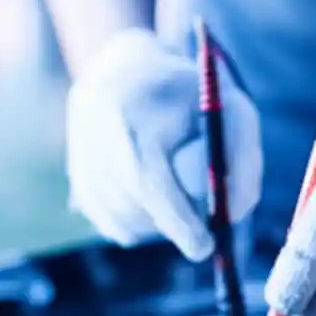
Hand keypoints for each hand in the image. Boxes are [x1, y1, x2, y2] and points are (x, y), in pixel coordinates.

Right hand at [66, 28, 262, 259]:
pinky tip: (148, 200)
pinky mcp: (73, 172)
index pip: (149, 180)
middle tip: (196, 232)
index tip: (203, 247)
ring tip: (174, 200)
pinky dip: (132, 221)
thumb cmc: (189, 93)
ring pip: (118, 216)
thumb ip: (242, 160)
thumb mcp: (230, 110)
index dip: (177, 220)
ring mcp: (79, 155)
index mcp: (133, 112)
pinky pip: (104, 218)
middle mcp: (95, 134)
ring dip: (152, 222)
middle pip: (132, 204)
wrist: (125, 68)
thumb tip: (233, 214)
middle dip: (169, 225)